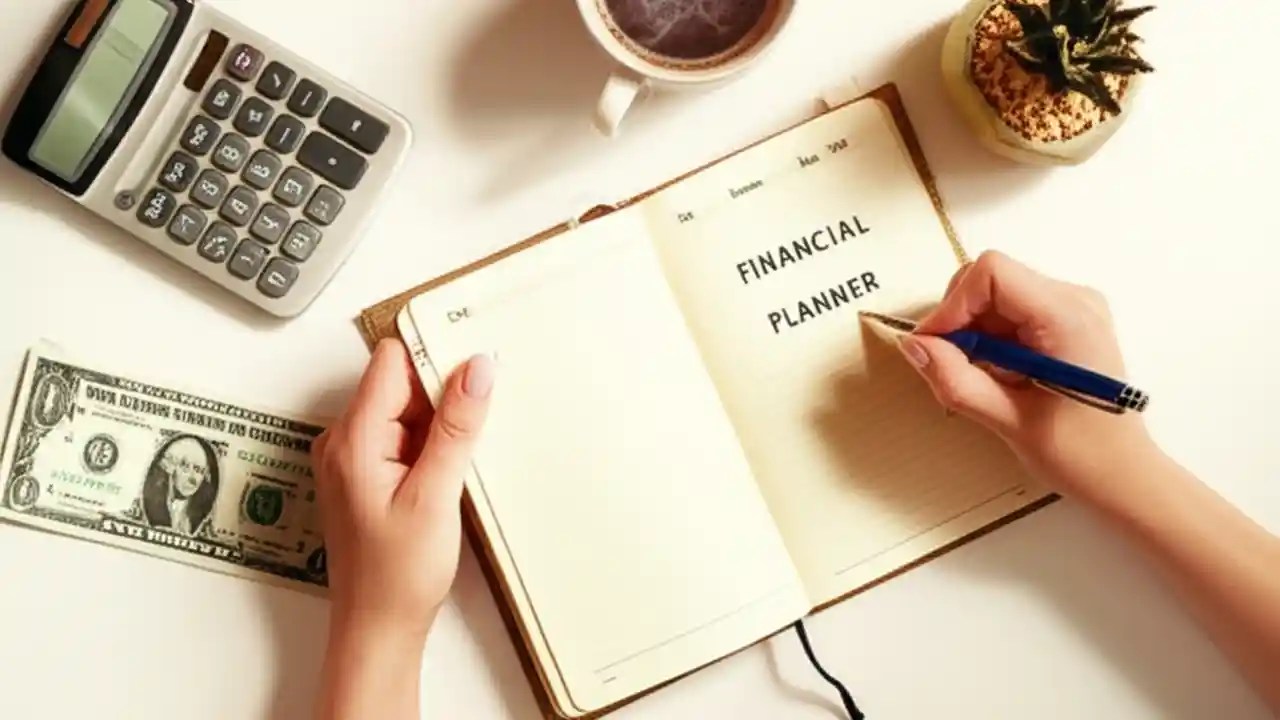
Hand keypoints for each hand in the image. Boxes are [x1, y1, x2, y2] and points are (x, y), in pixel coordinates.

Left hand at [312, 339, 493, 638]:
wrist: (378, 629)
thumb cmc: (396, 575)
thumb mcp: (436, 495)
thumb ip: (457, 427)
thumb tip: (476, 369)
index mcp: (352, 439)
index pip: (391, 360)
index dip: (433, 356)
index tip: (473, 366)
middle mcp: (344, 440)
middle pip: (399, 381)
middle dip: (442, 393)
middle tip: (473, 426)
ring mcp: (354, 457)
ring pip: (405, 409)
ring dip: (439, 422)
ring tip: (457, 462)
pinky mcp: (368, 474)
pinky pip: (403, 436)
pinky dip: (431, 444)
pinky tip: (448, 473)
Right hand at [902, 251, 1157, 501]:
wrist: (1123, 474)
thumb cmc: (1080, 454)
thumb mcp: (1009, 420)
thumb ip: (956, 379)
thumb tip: (913, 345)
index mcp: (1068, 317)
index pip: (993, 273)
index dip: (953, 304)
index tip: (936, 346)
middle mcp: (1074, 299)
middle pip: (991, 281)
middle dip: (960, 321)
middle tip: (956, 368)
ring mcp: (1073, 307)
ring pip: (995, 297)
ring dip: (974, 334)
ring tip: (988, 379)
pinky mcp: (1066, 320)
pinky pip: (1010, 312)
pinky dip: (990, 339)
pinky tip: (1002, 375)